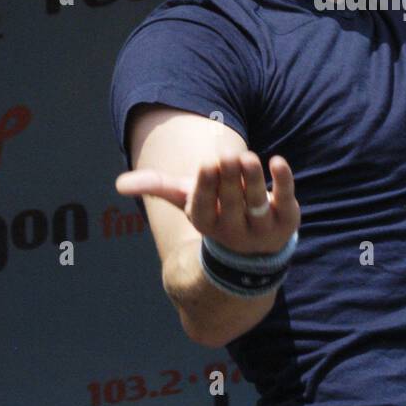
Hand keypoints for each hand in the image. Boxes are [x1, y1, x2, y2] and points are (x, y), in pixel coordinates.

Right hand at [115, 152, 299, 255]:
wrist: (252, 250)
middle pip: (231, 203)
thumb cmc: (215, 211)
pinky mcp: (287, 219)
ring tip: (248, 157)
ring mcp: (262, 227)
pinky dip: (283, 181)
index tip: (206, 164)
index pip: (204, 208)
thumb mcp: (187, 199)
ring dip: (253, 179)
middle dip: (228, 179)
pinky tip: (278, 161)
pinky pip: (285, 199)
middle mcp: (234, 229)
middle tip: (226, 155)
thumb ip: (157, 187)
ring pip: (257, 202)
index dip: (205, 187)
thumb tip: (119, 185)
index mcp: (207, 223)